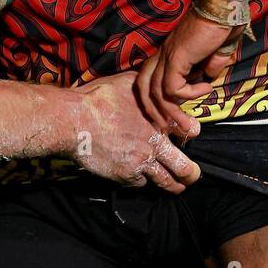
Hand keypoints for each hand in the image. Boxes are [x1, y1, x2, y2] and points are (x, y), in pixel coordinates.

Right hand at [72, 72, 201, 193]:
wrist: (75, 121)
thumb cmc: (99, 99)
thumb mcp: (128, 82)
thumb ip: (148, 87)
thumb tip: (158, 80)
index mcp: (159, 122)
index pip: (189, 133)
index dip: (192, 134)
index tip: (191, 135)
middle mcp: (154, 146)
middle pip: (184, 168)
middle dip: (191, 174)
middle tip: (193, 174)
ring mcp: (140, 163)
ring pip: (166, 182)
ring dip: (174, 185)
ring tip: (178, 186)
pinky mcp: (124, 176)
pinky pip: (141, 184)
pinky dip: (144, 181)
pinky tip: (143, 176)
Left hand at [136, 9, 242, 128]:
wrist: (223, 8)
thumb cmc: (222, 25)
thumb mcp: (217, 52)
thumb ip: (211, 65)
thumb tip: (209, 77)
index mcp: (168, 52)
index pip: (148, 79)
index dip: (153, 100)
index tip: (167, 117)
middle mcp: (162, 54)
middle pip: (143, 87)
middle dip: (153, 112)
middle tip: (167, 130)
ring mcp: (167, 55)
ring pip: (157, 92)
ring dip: (172, 112)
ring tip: (189, 125)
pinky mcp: (176, 57)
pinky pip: (173, 87)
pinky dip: (188, 94)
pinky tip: (206, 88)